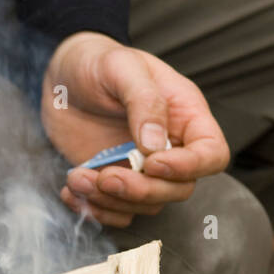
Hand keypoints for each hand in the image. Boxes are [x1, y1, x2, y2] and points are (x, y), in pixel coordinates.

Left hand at [41, 32, 229, 227]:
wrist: (62, 75)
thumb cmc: (98, 62)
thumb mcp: (122, 67)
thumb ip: (144, 101)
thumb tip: (156, 145)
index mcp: (185, 116)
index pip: (212, 154)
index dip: (189, 167)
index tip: (152, 163)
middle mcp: (170, 147)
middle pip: (179, 189)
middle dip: (142, 191)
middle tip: (106, 176)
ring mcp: (143, 169)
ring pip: (147, 205)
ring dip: (111, 201)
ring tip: (77, 178)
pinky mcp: (116, 182)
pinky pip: (118, 212)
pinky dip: (95, 210)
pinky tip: (71, 190)